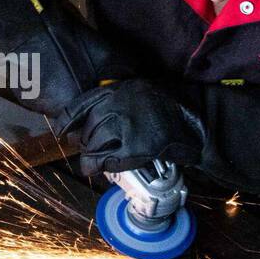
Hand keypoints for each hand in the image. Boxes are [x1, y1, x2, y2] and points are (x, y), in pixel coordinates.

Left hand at [57, 78, 205, 175]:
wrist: (199, 119)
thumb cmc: (171, 104)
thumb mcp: (140, 90)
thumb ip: (116, 99)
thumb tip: (91, 118)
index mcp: (118, 89)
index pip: (80, 105)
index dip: (65, 121)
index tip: (60, 131)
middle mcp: (118, 105)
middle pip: (87, 129)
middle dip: (85, 143)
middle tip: (89, 150)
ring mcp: (127, 126)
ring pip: (94, 147)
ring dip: (91, 159)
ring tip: (91, 164)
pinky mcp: (137, 147)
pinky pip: (110, 161)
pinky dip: (104, 167)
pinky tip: (103, 169)